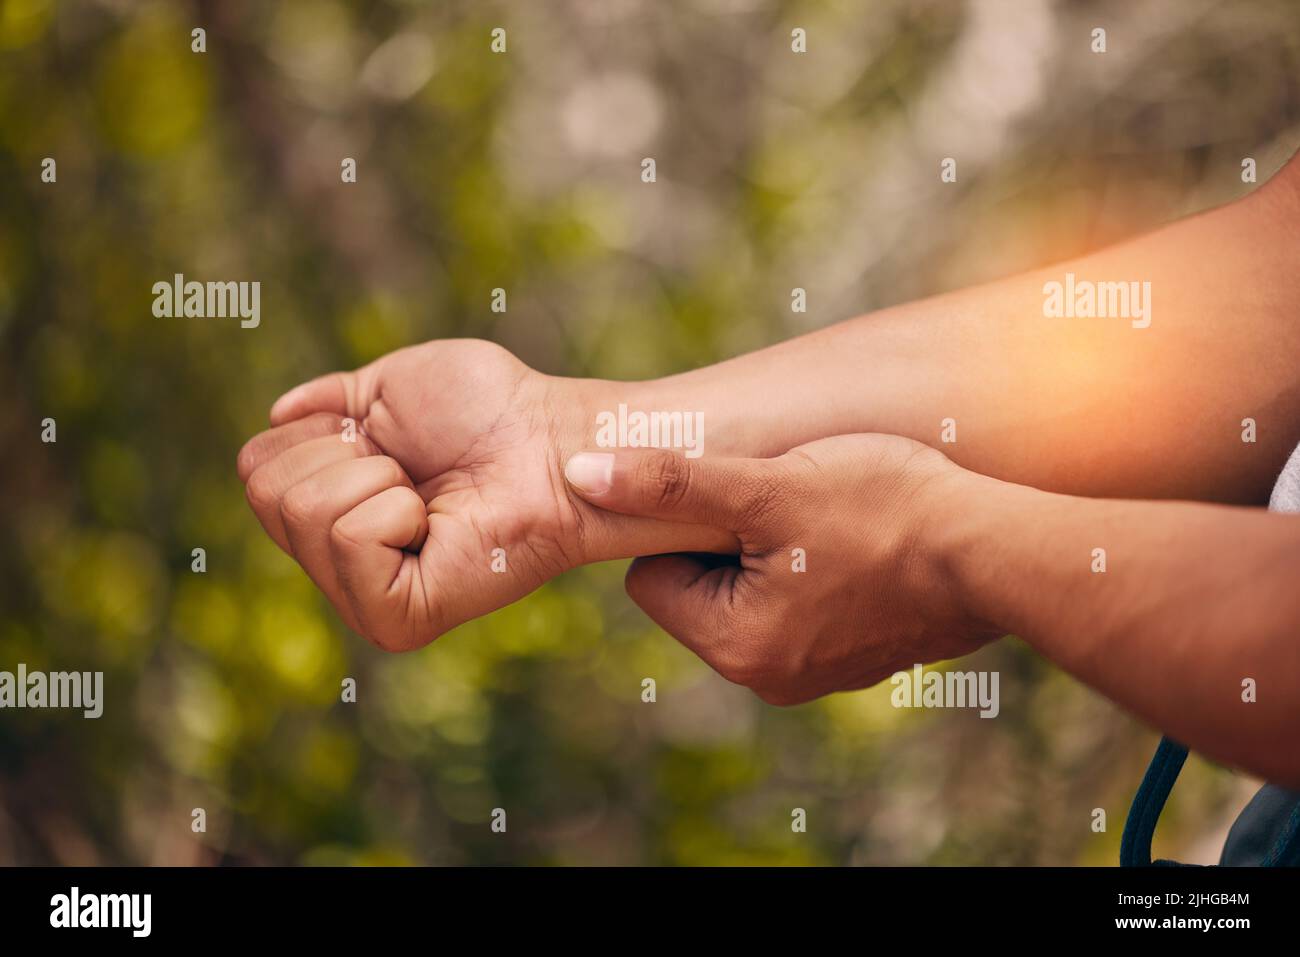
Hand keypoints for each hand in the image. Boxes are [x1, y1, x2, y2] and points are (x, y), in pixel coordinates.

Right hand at [237, 339, 732, 650]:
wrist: (551, 442)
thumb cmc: (490, 411)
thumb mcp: (392, 387)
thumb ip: (330, 403)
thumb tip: (276, 412)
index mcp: (332, 513)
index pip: (255, 468)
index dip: (320, 432)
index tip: (385, 439)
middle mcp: (338, 564)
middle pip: (265, 493)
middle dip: (344, 455)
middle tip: (413, 471)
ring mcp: (363, 598)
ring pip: (304, 511)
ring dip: (374, 478)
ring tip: (428, 496)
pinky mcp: (395, 620)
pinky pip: (349, 537)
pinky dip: (393, 510)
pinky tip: (434, 521)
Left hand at [562, 434, 1002, 703]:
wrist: (996, 550)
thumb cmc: (883, 510)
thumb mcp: (766, 486)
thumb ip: (669, 483)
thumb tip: (578, 476)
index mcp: (735, 645)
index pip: (652, 579)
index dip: (682, 526)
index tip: (736, 497)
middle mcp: (767, 676)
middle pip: (699, 588)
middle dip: (725, 537)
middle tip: (779, 499)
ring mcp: (812, 672)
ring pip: (749, 590)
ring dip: (769, 548)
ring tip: (821, 514)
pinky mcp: (850, 656)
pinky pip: (797, 603)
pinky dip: (810, 568)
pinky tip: (850, 537)